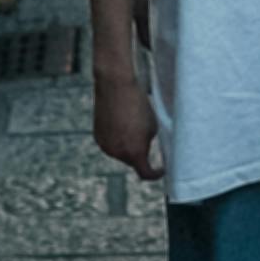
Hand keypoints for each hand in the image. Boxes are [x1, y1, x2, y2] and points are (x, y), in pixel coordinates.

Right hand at [90, 58, 163, 185]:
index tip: (161, 169)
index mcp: (135, 152)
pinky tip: (119, 121)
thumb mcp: (152, 126)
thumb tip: (144, 150)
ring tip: (130, 122)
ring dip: (127, 145)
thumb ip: (147, 143)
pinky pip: (110, 144)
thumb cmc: (138, 104)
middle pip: (133, 161)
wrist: (116, 86)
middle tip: (145, 135)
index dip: (156, 174)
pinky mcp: (98, 138)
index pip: (146, 174)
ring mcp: (106, 147)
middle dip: (140, 153)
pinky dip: (116, 139)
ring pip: (121, 153)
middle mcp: (118, 154)